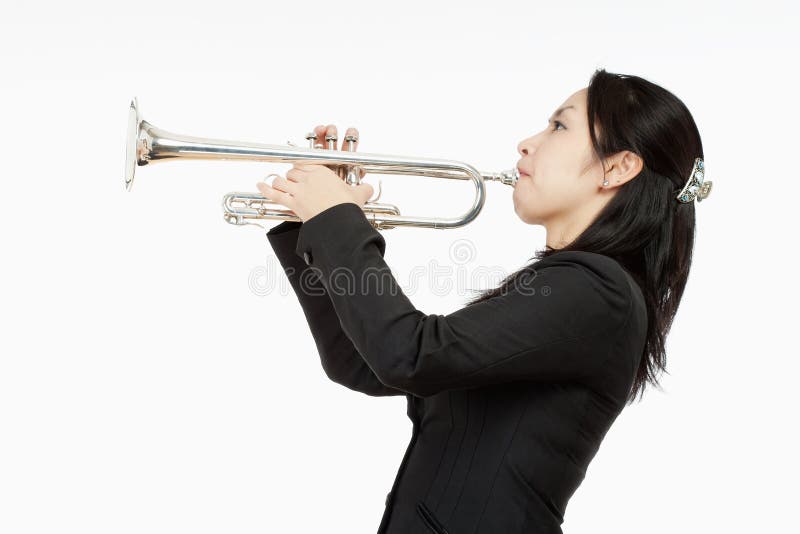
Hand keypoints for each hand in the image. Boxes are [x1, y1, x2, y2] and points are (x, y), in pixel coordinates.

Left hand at [256, 124, 373, 221]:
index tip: (301, 171)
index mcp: (322, 172)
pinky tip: (259, 185)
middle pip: (292, 172)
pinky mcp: (293, 203)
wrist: (340, 221)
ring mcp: (299, 190)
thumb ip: (363, 190)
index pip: (306, 164)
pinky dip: (265, 190)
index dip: (302, 169)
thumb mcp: (358, 195)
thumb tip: (370, 189)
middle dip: (291, 178)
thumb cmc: (348, 207)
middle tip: (293, 183)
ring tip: (279, 185)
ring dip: (279, 183)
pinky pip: (275, 194)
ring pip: (282, 181)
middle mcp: (308, 178)